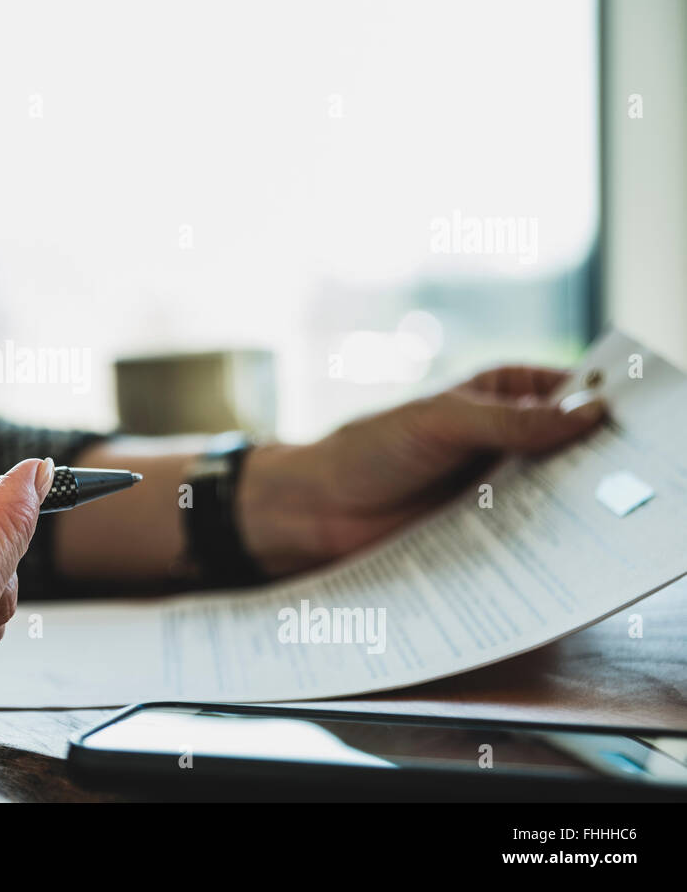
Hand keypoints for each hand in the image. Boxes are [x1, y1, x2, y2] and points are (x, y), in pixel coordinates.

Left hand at [235, 366, 605, 574]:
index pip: (571, 391)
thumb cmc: (369, 450)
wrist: (316, 512)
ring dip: (581, 510)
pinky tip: (571, 560)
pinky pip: (530, 540)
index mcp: (500, 395)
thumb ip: (510, 420)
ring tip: (611, 525)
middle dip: (600, 463)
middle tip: (630, 482)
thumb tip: (589, 413)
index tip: (635, 425)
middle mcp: (508, 441)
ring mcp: (500, 489)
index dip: (603, 403)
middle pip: (575, 449)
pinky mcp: (488, 534)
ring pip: (559, 497)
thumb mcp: (440, 421)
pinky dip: (551, 547)